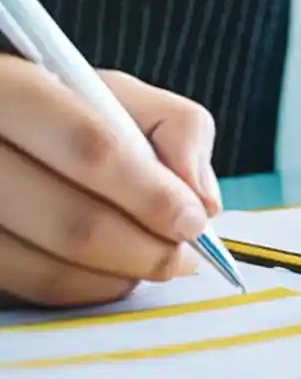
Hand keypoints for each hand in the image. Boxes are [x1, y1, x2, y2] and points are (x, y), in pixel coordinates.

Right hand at [0, 56, 220, 306]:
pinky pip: (33, 288)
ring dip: (123, 274)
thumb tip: (204, 202)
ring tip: (154, 260)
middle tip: (185, 256)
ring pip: (51, 266)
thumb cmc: (69, 111)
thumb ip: (178, 128)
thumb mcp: (121, 96)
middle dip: (148, 248)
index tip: (194, 221)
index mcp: (9, 90)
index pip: (92, 149)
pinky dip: (89, 289)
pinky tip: (113, 270)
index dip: (154, 195)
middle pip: (74, 222)